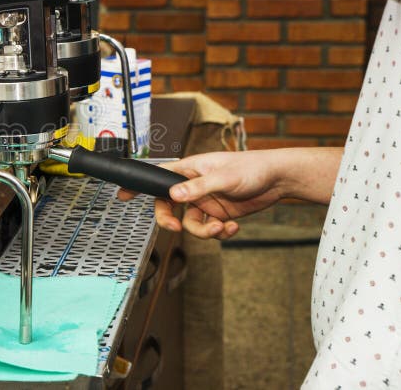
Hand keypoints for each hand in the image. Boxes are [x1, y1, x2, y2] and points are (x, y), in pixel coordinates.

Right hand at [118, 150, 287, 239]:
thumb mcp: (224, 177)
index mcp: (189, 170)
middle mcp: (193, 187)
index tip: (122, 195)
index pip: (158, 177)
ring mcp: (205, 202)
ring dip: (205, 231)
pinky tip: (232, 227)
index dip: (139, 187)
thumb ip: (198, 188)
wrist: (278, 179)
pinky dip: (220, 232)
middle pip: (169, 207)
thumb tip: (174, 197)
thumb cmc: (253, 168)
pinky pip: (209, 230)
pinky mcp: (218, 214)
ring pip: (191, 224)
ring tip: (222, 227)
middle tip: (176, 229)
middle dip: (170, 221)